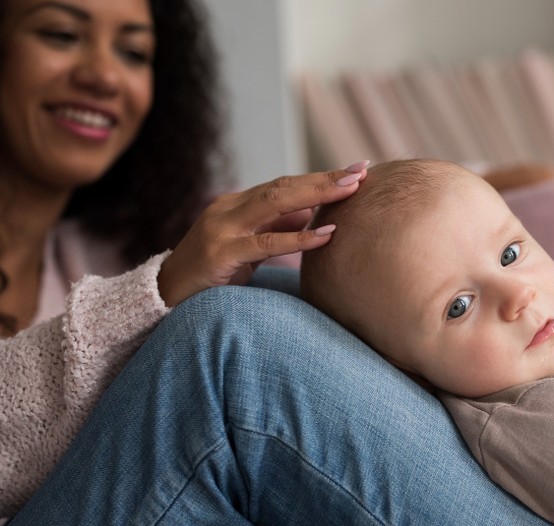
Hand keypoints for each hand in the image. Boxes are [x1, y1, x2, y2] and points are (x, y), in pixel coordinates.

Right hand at [157, 164, 367, 306]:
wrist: (163, 298)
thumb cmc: (211, 275)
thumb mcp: (247, 248)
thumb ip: (275, 229)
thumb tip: (313, 215)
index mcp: (237, 205)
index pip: (285, 185)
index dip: (320, 177)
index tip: (355, 170)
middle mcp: (229, 209)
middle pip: (284, 187)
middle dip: (324, 178)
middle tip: (361, 170)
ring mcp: (223, 229)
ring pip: (275, 204)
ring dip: (316, 194)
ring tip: (351, 189)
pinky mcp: (222, 254)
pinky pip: (266, 243)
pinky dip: (298, 238)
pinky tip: (326, 234)